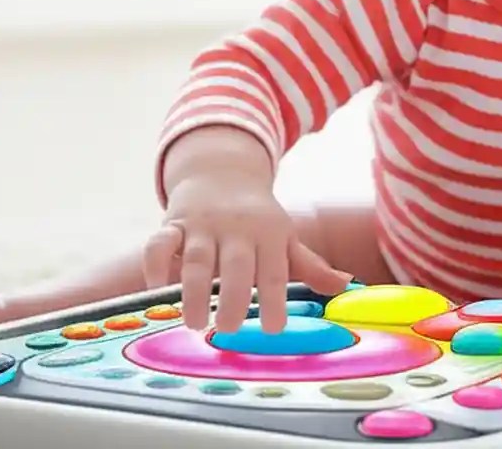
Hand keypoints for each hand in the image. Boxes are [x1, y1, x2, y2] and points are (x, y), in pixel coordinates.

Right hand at [144, 171, 351, 334]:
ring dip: (193, 290)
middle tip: (230, 329)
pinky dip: (155, 264)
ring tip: (195, 322)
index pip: (275, 271)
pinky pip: (159, 242)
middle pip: (236, 264)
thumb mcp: (286, 237)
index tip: (274, 328)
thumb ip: (310, 266)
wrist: (222, 172)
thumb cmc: (259, 218)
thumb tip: (345, 286)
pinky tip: (157, 289)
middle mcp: (236, 229)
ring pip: (195, 258)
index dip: (276, 299)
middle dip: (234, 297)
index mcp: (269, 234)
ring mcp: (202, 225)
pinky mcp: (173, 223)